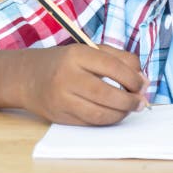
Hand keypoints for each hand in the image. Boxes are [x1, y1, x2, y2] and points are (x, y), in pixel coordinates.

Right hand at [17, 44, 148, 125]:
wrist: (28, 77)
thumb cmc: (67, 62)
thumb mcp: (92, 50)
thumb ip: (121, 60)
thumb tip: (143, 81)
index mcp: (77, 54)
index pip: (112, 67)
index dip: (132, 78)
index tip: (142, 84)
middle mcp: (67, 77)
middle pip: (106, 94)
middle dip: (129, 100)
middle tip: (141, 101)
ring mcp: (61, 99)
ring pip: (99, 113)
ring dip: (120, 114)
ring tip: (130, 108)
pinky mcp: (59, 117)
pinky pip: (89, 123)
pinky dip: (107, 120)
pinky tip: (114, 113)